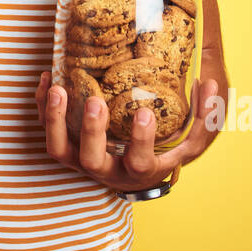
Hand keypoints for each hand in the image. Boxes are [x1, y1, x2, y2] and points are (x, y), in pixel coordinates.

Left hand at [34, 70, 221, 190]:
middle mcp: (107, 169)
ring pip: (59, 149)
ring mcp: (82, 159)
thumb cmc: (167, 149)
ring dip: (55, 120)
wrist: (139, 167)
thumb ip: (206, 116)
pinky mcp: (66, 145)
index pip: (140, 163)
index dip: (142, 141)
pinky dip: (43, 107)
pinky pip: (47, 129)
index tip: (146, 112)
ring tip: (59, 88)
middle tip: (96, 102)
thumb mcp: (192, 139)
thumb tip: (209, 85)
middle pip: (92, 160)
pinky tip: (47, 80)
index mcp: (140, 170)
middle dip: (92, 132)